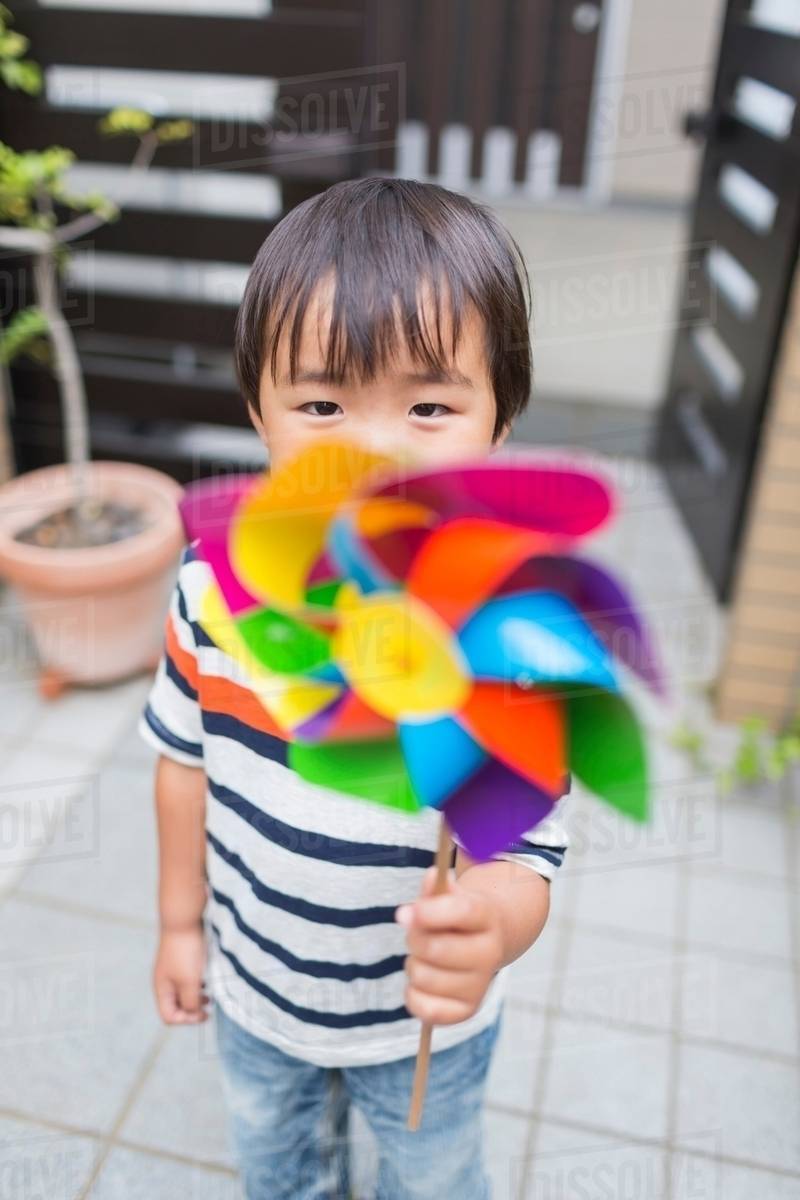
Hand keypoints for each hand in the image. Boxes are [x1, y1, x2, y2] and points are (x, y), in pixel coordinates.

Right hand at [153, 925, 208, 1023]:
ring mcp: (173, 970)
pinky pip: (189, 979)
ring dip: (197, 997)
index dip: (186, 1019)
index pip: (169, 1016)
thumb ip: (190, 1001)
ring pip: (184, 993)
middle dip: (192, 1009)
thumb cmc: (184, 951)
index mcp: (162, 989)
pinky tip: (208, 978)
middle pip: (176, 1006)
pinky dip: (198, 984)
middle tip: (209, 1006)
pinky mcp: (182, 960)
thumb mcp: (189, 981)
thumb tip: (193, 1013)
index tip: (204, 1013)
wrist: (183, 920)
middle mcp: (165, 982)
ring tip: (209, 995)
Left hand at [395, 866, 504, 1024]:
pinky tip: (421, 982)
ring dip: (413, 965)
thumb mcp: (449, 895)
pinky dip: (413, 995)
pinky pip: (426, 1009)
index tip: (405, 912)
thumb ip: (436, 886)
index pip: (463, 912)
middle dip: (414, 938)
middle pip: (436, 949)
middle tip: (415, 933)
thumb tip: (431, 877)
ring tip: (424, 957)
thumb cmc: (457, 917)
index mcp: (487, 916)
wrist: (485, 943)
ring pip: (424, 977)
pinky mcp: (467, 1010)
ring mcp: (480, 985)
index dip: (430, 912)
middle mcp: (490, 953)